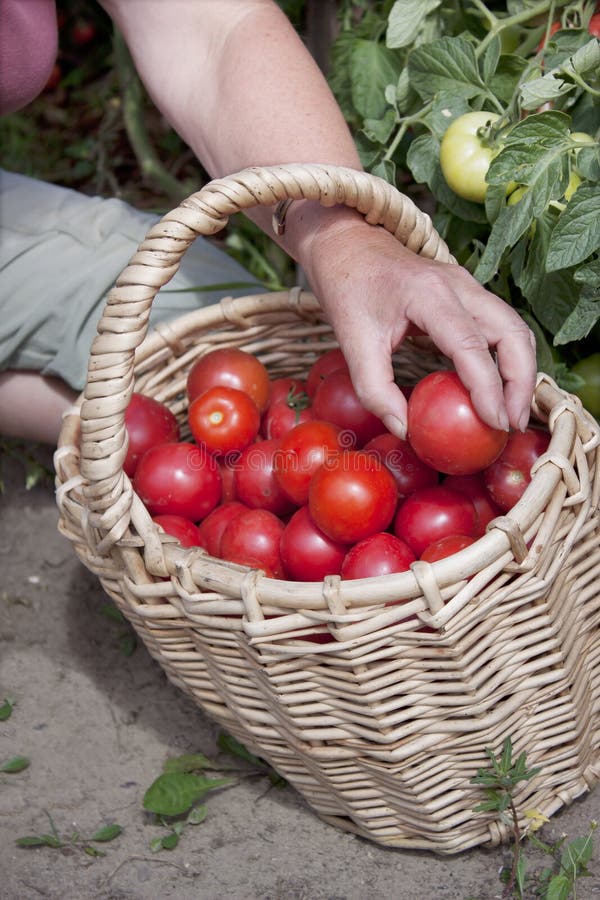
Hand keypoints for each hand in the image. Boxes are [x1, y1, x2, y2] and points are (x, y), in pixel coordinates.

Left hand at [290, 207, 536, 436]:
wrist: (348, 245)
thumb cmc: (347, 290)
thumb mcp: (352, 342)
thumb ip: (375, 389)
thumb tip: (405, 430)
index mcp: (429, 294)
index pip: (472, 346)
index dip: (489, 388)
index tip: (494, 423)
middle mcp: (459, 286)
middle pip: (512, 334)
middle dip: (520, 383)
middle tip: (511, 425)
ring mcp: (468, 287)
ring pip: (515, 329)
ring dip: (520, 372)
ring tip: (510, 414)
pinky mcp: (468, 294)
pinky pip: (501, 328)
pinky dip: (508, 360)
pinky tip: (497, 391)